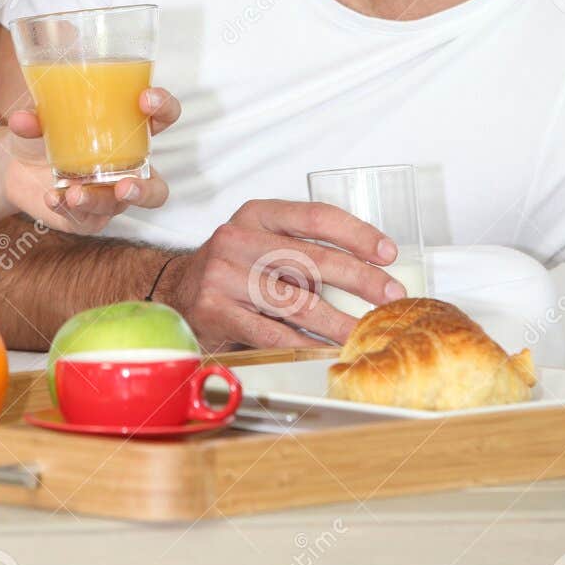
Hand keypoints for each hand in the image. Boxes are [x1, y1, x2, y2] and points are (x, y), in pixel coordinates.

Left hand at [3, 85, 178, 232]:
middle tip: (124, 185)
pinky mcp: (87, 216)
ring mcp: (108, 196)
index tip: (145, 99)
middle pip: (157, 187)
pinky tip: (52, 197)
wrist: (16, 165)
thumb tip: (21, 120)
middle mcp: (127, 168)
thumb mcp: (42, 117)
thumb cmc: (46, 133)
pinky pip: (85, 218)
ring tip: (74, 194)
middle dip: (145, 190)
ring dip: (98, 201)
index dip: (163, 108)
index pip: (162, 118)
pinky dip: (67, 208)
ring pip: (117, 208)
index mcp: (130, 132)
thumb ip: (36, 117)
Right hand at [155, 197, 403, 350]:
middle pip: (312, 258)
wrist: (174, 294)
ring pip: (296, 302)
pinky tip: (325, 349)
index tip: (388, 252)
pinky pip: (272, 332)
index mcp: (257, 214)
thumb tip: (368, 273)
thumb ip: (303, 254)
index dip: (357, 234)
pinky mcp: (216, 310)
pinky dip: (304, 344)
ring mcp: (224, 274)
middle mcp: (238, 238)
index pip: (315, 217)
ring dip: (338, 321)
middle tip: (391, 295)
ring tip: (364, 332)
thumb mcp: (263, 245)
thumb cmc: (233, 270)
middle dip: (360, 279)